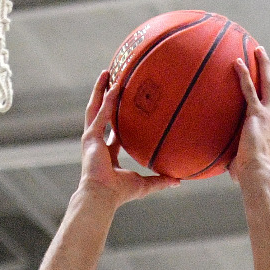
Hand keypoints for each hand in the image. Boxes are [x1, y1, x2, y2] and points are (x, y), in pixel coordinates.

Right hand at [76, 70, 178, 206]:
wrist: (103, 196)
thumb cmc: (119, 193)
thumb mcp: (144, 184)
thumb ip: (160, 180)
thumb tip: (179, 181)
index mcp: (107, 154)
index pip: (113, 133)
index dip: (118, 120)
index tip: (126, 107)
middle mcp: (97, 144)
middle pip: (100, 114)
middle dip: (105, 97)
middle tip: (112, 80)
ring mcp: (91, 139)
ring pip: (95, 108)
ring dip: (100, 90)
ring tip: (107, 72)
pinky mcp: (90, 137)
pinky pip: (100, 114)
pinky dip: (107, 100)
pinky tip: (115, 86)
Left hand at [228, 45, 269, 180]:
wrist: (258, 172)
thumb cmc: (252, 174)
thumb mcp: (248, 162)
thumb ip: (239, 159)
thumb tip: (229, 170)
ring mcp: (268, 114)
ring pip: (268, 82)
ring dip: (263, 64)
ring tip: (258, 49)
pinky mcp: (256, 113)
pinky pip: (249, 89)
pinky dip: (243, 74)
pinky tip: (237, 62)